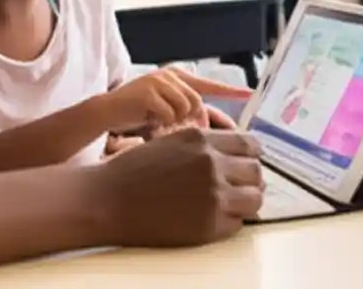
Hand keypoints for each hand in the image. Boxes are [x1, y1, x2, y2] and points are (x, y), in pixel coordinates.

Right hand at [92, 128, 263, 246]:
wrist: (107, 199)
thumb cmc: (132, 171)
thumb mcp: (170, 142)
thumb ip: (202, 145)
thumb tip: (231, 154)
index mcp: (202, 139)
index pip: (249, 144)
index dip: (251, 155)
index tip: (247, 163)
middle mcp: (212, 164)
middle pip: (256, 172)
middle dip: (250, 180)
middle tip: (239, 187)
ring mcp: (213, 194)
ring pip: (254, 199)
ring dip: (245, 202)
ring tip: (230, 205)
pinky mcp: (209, 224)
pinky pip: (238, 223)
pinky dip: (230, 222)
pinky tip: (211, 218)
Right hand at [96, 67, 251, 131]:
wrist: (105, 114)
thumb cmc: (134, 115)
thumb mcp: (163, 110)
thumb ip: (183, 111)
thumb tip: (207, 125)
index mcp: (175, 77)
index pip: (207, 83)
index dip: (229, 89)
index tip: (250, 93)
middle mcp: (169, 75)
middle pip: (197, 101)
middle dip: (189, 119)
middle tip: (174, 129)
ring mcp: (159, 81)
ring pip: (185, 107)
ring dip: (173, 121)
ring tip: (156, 123)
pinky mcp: (149, 92)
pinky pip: (169, 113)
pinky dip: (160, 123)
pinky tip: (148, 122)